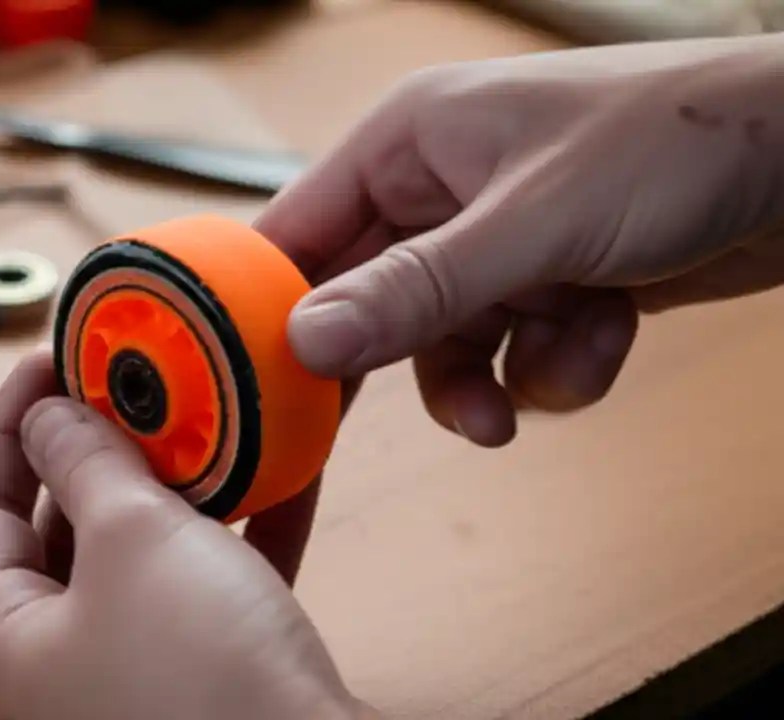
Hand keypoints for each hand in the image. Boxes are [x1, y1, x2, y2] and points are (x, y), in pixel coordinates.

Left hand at [0, 352, 378, 719]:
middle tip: (128, 384)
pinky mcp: (217, 676)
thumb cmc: (203, 675)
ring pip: (143, 555)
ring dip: (175, 483)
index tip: (46, 364)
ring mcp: (143, 672)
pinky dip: (243, 528)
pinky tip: (282, 473)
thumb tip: (48, 418)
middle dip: (94, 451)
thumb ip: (84, 465)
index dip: (5, 430)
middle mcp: (67, 662)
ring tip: (202, 415)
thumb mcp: (131, 540)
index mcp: (13, 640)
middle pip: (58, 532)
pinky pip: (216, 584)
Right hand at [257, 34, 783, 446]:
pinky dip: (557, 364)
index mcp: (407, 142)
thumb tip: (307, 342)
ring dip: (488, 382)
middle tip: (379, 425)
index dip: (272, 310)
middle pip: (368, 302)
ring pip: (444, 344)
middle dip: (401, 364)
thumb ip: (415, 289)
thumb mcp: (531, 223)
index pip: (298, 232)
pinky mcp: (548, 282)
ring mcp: (494, 239)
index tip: (263, 385)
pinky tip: (607, 334)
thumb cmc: (678, 141)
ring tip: (527, 397)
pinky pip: (513, 354)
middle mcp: (438, 190)